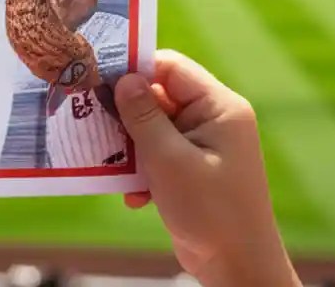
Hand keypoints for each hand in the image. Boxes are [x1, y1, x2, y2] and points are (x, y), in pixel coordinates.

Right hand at [115, 50, 299, 286]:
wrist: (238, 266)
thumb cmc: (209, 210)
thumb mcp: (168, 159)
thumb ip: (144, 116)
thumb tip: (124, 79)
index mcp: (219, 107)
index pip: (172, 68)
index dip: (136, 71)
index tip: (99, 82)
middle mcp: (214, 120)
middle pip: (160, 97)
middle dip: (128, 116)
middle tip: (95, 125)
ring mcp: (205, 146)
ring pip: (155, 129)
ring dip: (132, 149)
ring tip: (113, 167)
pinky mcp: (194, 170)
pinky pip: (160, 155)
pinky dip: (143, 171)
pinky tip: (135, 196)